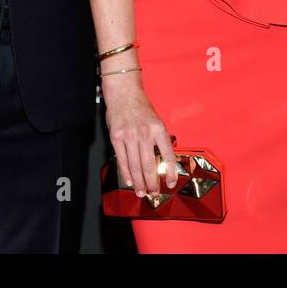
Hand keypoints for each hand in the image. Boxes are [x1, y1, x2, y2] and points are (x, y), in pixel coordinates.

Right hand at [102, 75, 177, 197]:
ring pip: (135, 165)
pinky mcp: (116, 138)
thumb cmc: (141, 107)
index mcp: (158, 129)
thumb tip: (163, 162)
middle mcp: (144, 133)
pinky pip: (122, 160)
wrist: (124, 93)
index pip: (167, 155)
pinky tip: (129, 182)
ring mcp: (129, 136)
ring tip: (141, 193)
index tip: (170, 183)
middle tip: (154, 193)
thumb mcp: (156, 121)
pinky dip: (126, 173)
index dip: (170, 172)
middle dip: (152, 183)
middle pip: (149, 165)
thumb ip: (159, 140)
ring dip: (139, 182)